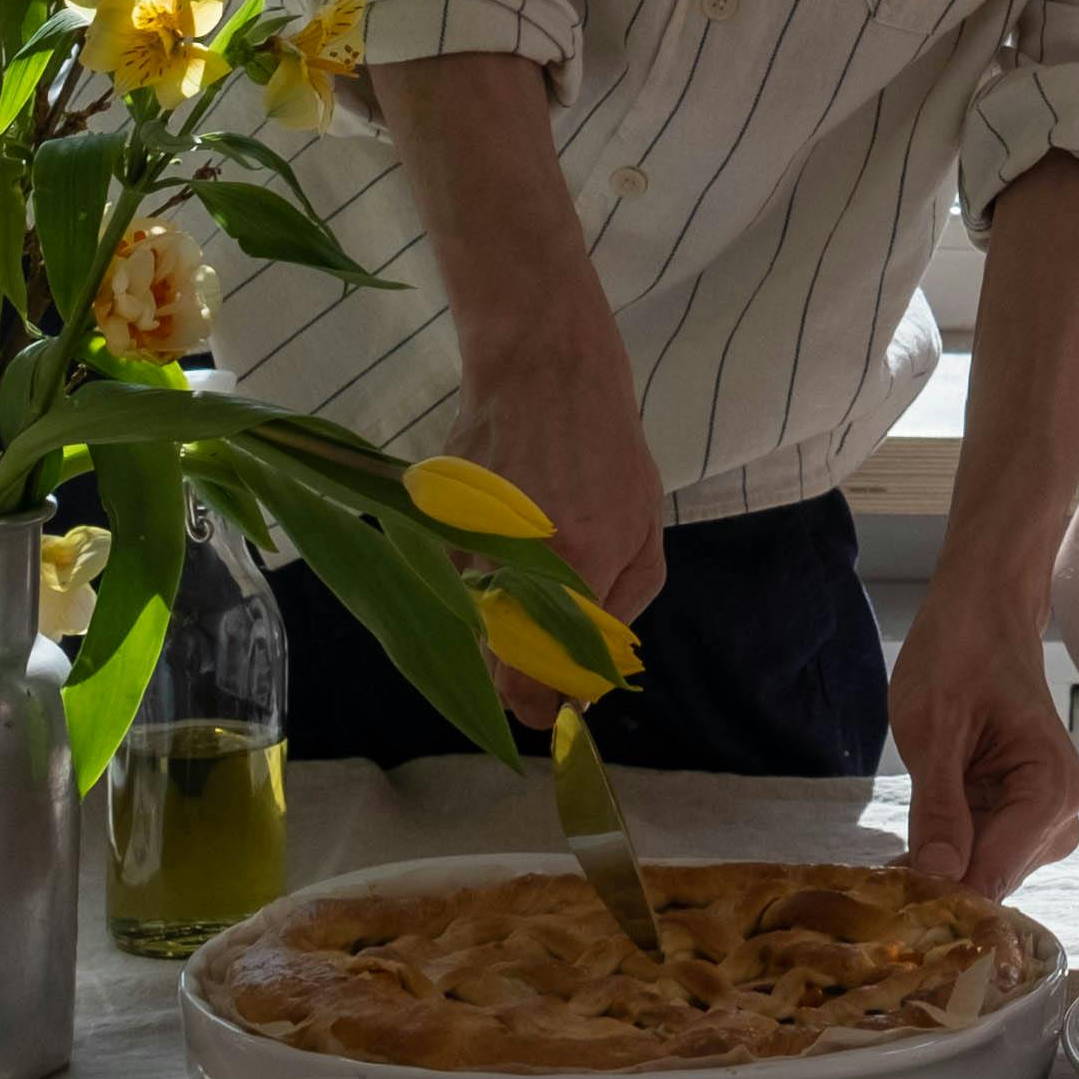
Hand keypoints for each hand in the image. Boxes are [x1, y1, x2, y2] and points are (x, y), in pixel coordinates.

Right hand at [451, 339, 670, 717]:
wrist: (543, 369)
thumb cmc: (608, 451)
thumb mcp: (643, 534)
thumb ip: (617, 617)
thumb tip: (586, 688)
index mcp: (574, 570)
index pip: (534, 684)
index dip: (544, 707)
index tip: (559, 709)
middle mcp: (508, 566)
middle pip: (498, 667)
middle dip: (527, 672)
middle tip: (554, 646)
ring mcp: (464, 545)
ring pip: (476, 627)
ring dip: (506, 622)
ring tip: (535, 571)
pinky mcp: (435, 528)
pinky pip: (458, 584)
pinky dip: (481, 580)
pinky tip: (506, 542)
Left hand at [886, 578, 1078, 892]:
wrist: (982, 611)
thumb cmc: (963, 650)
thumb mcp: (935, 726)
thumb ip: (937, 804)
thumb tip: (938, 875)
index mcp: (1050, 788)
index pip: (995, 873)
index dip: (941, 897)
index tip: (889, 916)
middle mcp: (1060, 811)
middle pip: (992, 880)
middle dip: (937, 887)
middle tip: (876, 893)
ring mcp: (1042, 817)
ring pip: (983, 873)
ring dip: (938, 871)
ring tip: (888, 864)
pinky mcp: (1020, 814)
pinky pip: (980, 852)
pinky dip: (944, 854)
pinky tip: (908, 850)